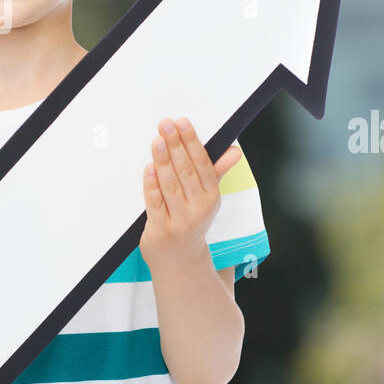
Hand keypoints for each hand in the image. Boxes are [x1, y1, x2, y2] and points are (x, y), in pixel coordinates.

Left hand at [140, 117, 241, 273]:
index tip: (182, 123)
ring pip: (170, 185)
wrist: (181, 261)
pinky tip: (149, 168)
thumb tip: (235, 150)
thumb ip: (217, 171)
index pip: (203, 164)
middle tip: (166, 124)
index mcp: (212, 197)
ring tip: (157, 140)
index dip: (192, 142)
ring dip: (163, 161)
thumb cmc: (193, 221)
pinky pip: (155, 203)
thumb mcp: (208, 198)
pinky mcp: (161, 230)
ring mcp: (180, 221)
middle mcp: (199, 209)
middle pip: (186, 172)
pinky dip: (151, 185)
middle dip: (176, 146)